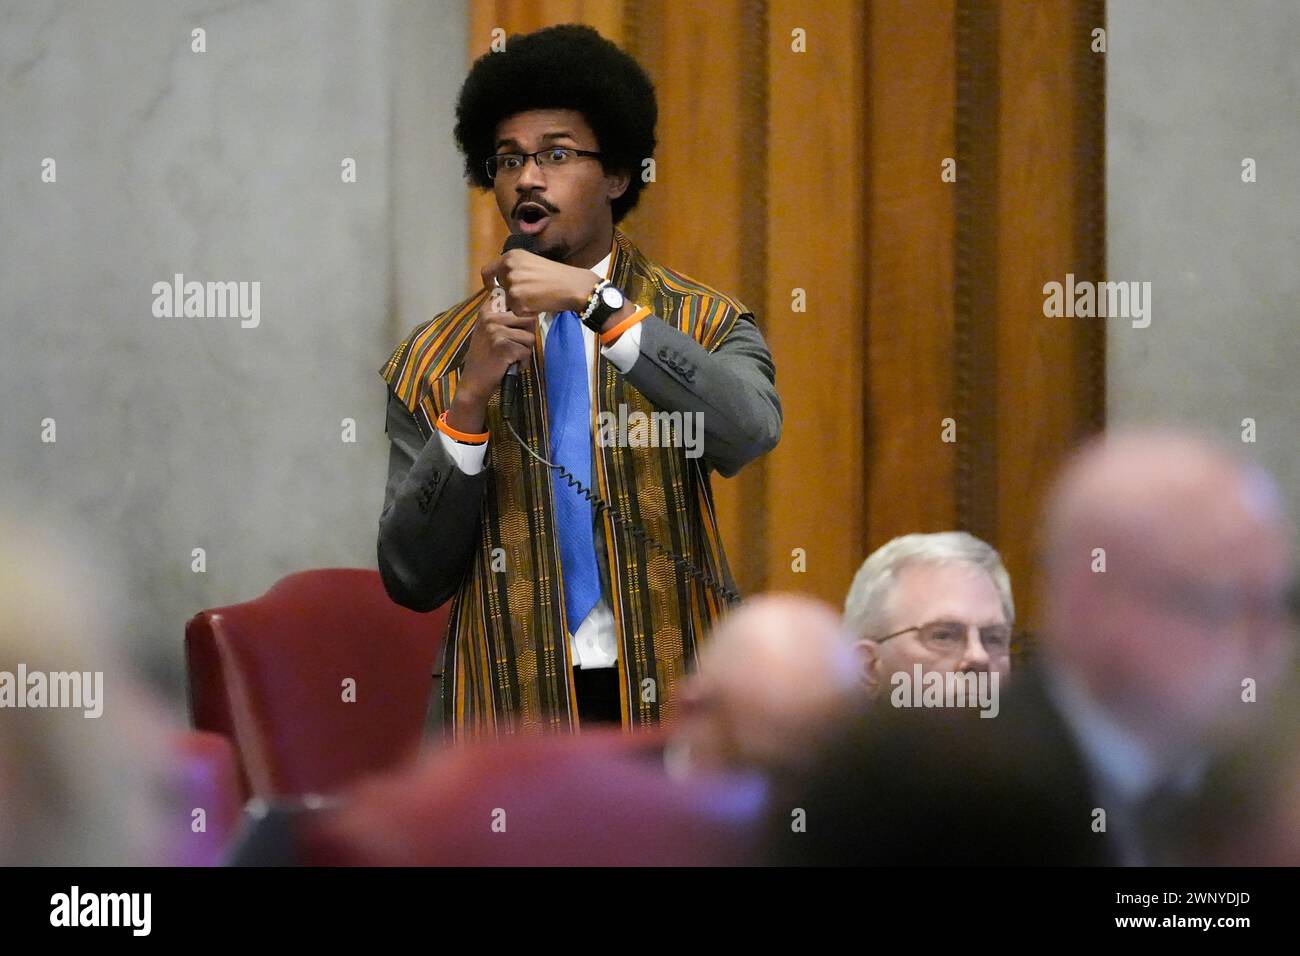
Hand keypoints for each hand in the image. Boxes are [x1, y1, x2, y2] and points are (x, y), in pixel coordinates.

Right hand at [449, 295, 535, 431]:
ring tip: (512, 357)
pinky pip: (527, 351)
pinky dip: (523, 362)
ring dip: (525, 350)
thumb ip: (505, 317)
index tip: (515, 328)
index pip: (518, 302)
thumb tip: (533, 311)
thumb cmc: (485, 357)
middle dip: (527, 335)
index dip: (523, 316)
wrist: (474, 382)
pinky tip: (511, 365)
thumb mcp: (488, 330)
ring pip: (530, 337)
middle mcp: (490, 317)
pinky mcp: (504, 347)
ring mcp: (496, 331)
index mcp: (487, 310)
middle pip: (528, 319)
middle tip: (515, 347)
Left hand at [480, 249, 597, 315]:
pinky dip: (527, 312)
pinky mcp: (518, 301)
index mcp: (511, 256)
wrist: (572, 286)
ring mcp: (513, 285)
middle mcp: (509, 268)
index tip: (494, 289)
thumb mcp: (531, 263)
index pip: (487, 271)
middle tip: (529, 295)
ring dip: (520, 304)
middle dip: (510, 295)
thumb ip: (513, 270)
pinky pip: (516, 311)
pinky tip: (540, 304)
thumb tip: (499, 283)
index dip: (489, 283)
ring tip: (538, 297)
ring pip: (508, 301)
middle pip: (499, 289)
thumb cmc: (556, 275)